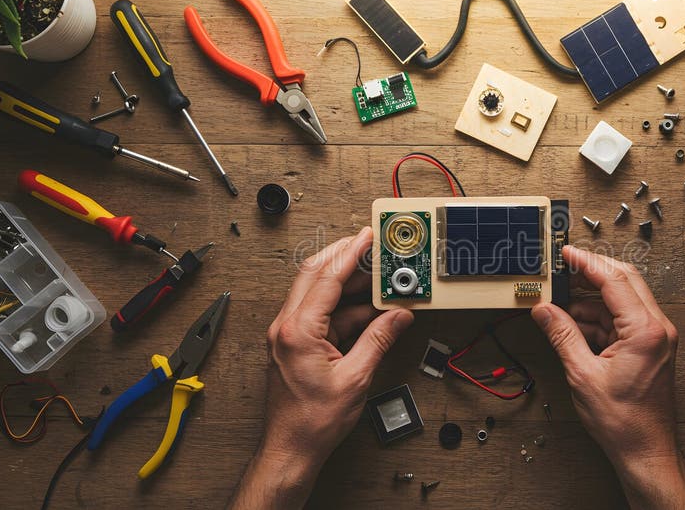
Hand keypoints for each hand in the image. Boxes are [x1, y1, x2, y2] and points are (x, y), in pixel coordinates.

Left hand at [231, 227, 413, 508]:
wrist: (290, 448)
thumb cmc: (311, 421)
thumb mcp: (356, 378)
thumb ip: (379, 340)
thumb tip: (397, 316)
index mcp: (298, 330)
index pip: (327, 277)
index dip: (351, 253)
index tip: (367, 237)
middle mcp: (287, 327)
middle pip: (316, 275)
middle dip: (345, 258)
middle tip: (372, 248)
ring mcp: (289, 335)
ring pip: (319, 294)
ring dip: (348, 286)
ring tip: (379, 283)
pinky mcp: (295, 344)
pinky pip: (322, 315)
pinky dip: (345, 309)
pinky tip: (369, 312)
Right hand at [531, 246, 684, 508]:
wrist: (645, 450)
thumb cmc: (624, 421)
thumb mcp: (582, 374)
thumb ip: (562, 335)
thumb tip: (544, 310)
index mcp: (646, 330)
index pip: (615, 281)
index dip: (587, 263)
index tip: (566, 254)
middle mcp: (657, 328)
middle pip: (623, 282)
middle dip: (590, 275)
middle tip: (562, 271)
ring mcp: (656, 337)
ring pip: (621, 301)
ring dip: (590, 301)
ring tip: (558, 306)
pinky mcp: (650, 347)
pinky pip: (621, 320)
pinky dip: (597, 319)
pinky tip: (573, 325)